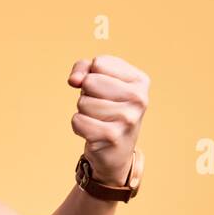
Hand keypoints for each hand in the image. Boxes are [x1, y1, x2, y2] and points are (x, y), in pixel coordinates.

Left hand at [67, 55, 149, 185]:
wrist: (115, 151)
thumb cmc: (106, 110)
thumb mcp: (99, 82)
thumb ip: (84, 68)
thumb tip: (74, 80)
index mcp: (140, 81)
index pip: (99, 63)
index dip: (91, 76)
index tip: (102, 90)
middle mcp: (139, 98)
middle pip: (89, 82)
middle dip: (87, 95)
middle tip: (101, 108)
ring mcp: (128, 118)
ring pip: (82, 102)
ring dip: (83, 112)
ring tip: (99, 121)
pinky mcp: (112, 136)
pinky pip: (77, 121)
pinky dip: (79, 126)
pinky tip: (93, 133)